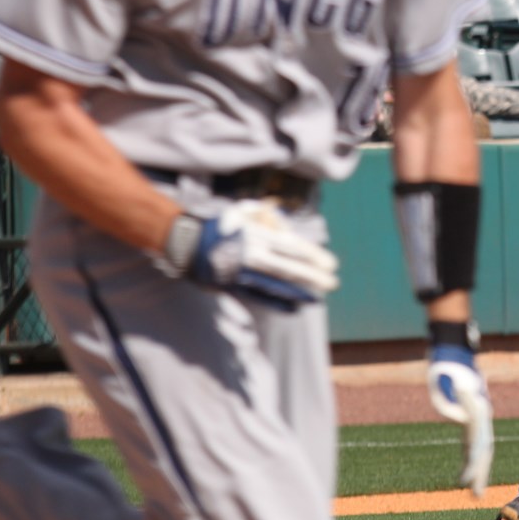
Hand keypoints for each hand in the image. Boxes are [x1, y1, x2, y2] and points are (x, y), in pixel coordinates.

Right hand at [178, 199, 339, 308]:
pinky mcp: (233, 286)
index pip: (292, 246)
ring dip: (298, 291)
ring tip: (317, 298)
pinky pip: (258, 295)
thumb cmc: (219, 226)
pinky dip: (277, 302)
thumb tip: (282, 223)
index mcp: (256, 234)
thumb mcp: (241, 212)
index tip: (332, 263)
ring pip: (275, 283)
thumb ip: (265, 217)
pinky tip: (294, 307)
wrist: (185, 242)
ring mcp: (242, 272)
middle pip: (288, 266)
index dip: (313, 255)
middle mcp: (251, 253)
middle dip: (312, 275)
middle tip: (333, 283)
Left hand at [427, 340, 493, 496]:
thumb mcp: (441, 382)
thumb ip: (448, 402)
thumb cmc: (445, 364)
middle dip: (481, 474)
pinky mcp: (470, 415)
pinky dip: (469, 458)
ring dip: (478, 469)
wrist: (453, 349)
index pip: (477, 443)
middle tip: (477, 496)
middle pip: (484, 450)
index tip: (465, 482)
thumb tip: (457, 419)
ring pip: (481, 448)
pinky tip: (464, 472)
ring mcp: (478, 416)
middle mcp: (481, 415)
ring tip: (473, 491)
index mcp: (477, 410)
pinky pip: (472, 442)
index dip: (472, 464)